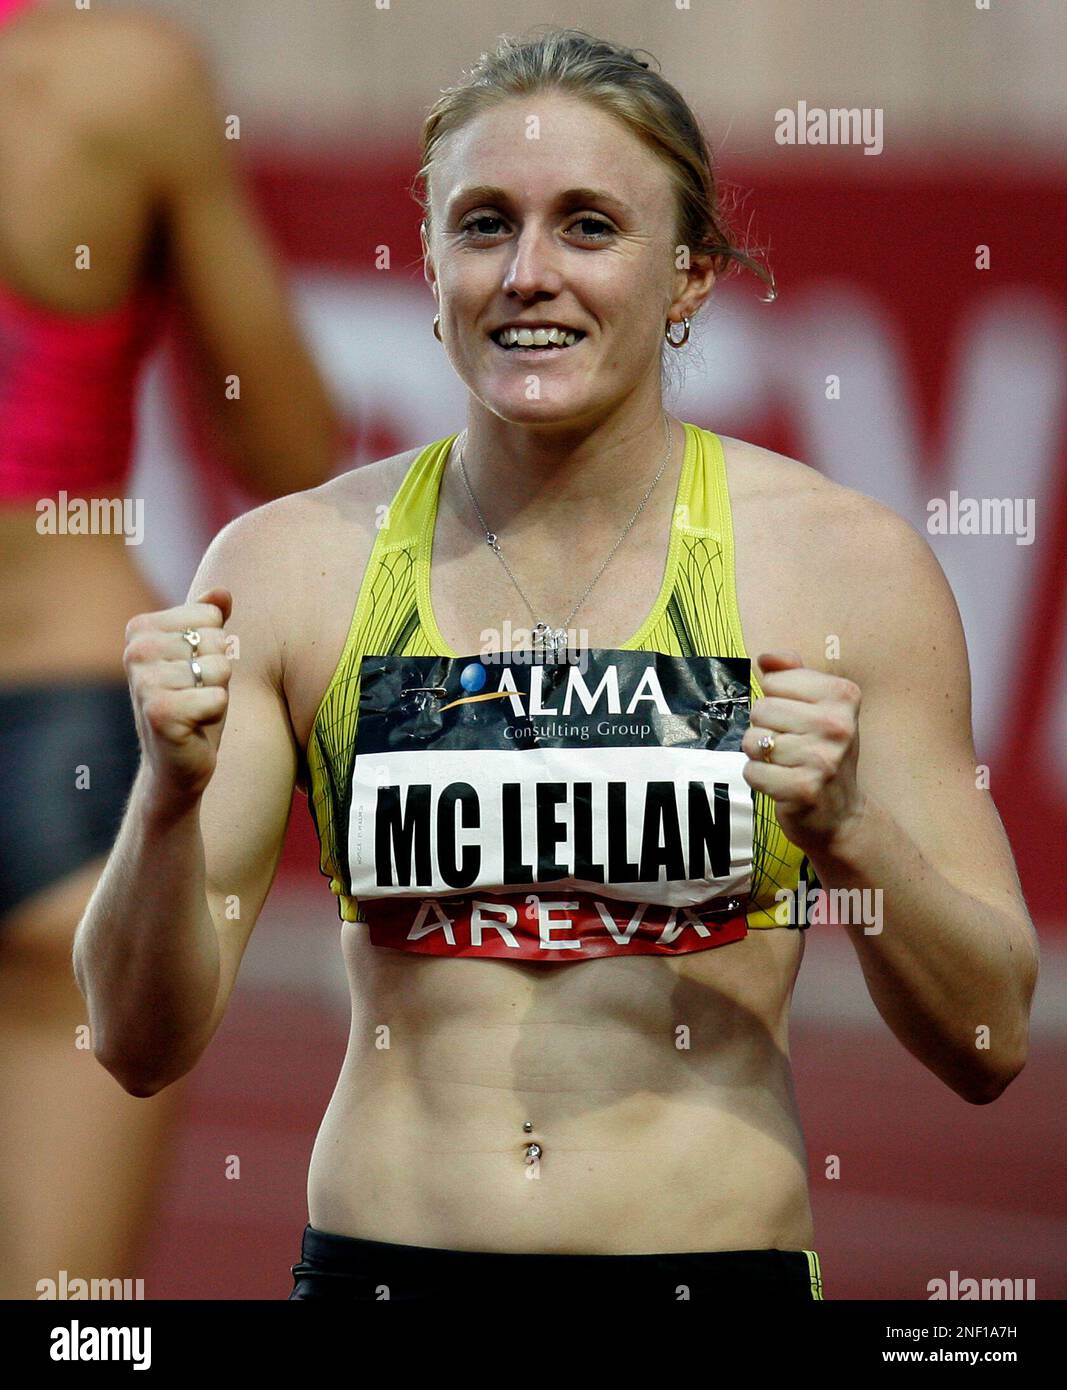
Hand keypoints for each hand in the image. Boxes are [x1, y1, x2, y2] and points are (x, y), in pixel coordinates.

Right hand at [124, 587, 233, 802]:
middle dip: (218, 669)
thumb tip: (223, 592)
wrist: (178, 761)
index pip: (210, 614)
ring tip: (195, 708)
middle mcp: (136, 650)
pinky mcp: (160, 712)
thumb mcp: (204, 654)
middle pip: (216, 639)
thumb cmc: (194, 702)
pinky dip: (215, 713)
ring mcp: (144, 681)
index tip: (193, 668)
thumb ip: (210, 618)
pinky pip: (217, 698)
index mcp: (141, 628)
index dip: (215, 645)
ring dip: (217, 692)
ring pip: (220, 668)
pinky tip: (194, 725)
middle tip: (196, 692)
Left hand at [741, 649, 866, 854]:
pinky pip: (752, 771)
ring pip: (752, 740)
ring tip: (786, 764)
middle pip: (760, 709)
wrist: (842, 814)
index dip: (776, 701)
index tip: (798, 720)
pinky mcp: (804, 788)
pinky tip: (781, 784)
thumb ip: (792, 675)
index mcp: (843, 695)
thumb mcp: (819, 707)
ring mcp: (823, 758)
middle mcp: (838, 724)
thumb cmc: (823, 753)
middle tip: (791, 746)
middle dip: (765, 728)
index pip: (774, 681)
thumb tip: (766, 657)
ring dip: (760, 755)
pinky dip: (758, 778)